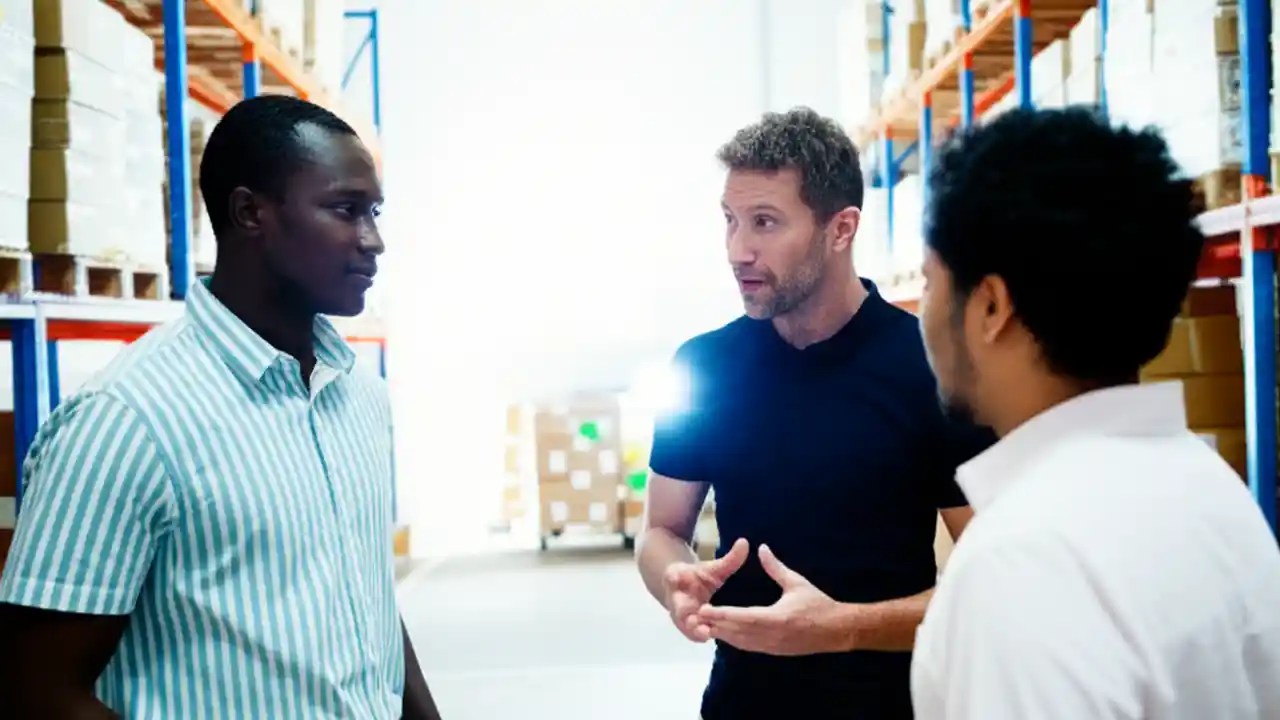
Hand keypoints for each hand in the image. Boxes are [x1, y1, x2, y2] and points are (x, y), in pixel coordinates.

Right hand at [662, 538, 748, 642]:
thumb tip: (745, 542)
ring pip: (684, 623)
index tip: (677, 575)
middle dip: (684, 610)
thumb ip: (729, 559)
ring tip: (707, 633)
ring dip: (693, 628)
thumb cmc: (698, 577)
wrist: (683, 592)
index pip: (672, 575)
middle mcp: (675, 597)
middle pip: (676, 605)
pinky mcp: (686, 627)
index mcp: (676, 577)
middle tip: (695, 616)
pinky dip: (700, 635)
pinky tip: (714, 637)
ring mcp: (679, 614)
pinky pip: (692, 633)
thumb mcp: (712, 567)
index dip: (674, 576)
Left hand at [697, 544, 848, 656]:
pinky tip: (726, 636)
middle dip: (716, 625)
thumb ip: (776, 568)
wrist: (838, 631)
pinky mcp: (776, 652)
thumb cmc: (818, 604)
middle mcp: (772, 636)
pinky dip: (736, 641)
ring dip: (723, 635)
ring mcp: (773, 647)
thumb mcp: (797, 583)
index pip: (741, 617)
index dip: (721, 614)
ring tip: (705, 626)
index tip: (704, 609)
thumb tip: (761, 548)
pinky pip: (751, 647)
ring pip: (742, 642)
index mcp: (776, 618)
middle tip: (695, 618)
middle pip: (737, 632)